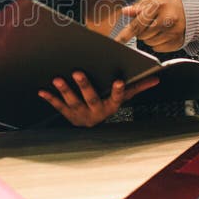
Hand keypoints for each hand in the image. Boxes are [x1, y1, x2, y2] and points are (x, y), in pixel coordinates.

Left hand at [38, 71, 159, 126]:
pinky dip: (50, 99)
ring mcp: (80, 114)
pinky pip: (58, 107)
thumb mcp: (123, 97)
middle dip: (84, 85)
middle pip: (91, 98)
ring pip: (72, 102)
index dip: (117, 90)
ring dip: (65, 91)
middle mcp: (96, 111)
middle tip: (77, 72)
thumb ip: (138, 87)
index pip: (117, 98)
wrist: (92, 126)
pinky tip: (41, 90)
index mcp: (111, 105)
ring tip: (57, 78)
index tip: (117, 80)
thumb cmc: (108, 104)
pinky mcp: (67, 114)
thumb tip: (157, 78)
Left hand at [114, 0, 185, 51]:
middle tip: (149, 21)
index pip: (138, 23)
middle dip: (140, 30)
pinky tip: (163, 32)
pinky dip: (156, 42)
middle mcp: (167, 19)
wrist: (191, 5)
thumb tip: (125, 12)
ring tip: (156, 25)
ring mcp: (174, 31)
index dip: (125, 34)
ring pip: (149, 42)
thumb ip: (138, 6)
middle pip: (142, 35)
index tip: (117, 42)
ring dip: (148, 37)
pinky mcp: (178, 40)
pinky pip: (158, 48)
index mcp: (158, 5)